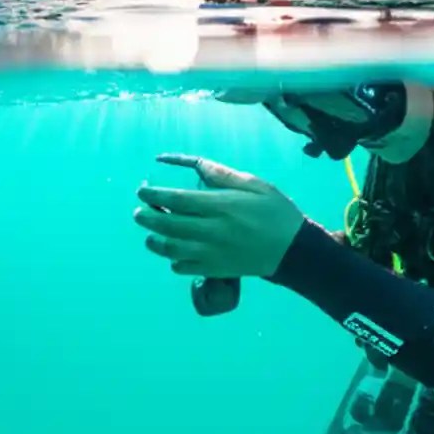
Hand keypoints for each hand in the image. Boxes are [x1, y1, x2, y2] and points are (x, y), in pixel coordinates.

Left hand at [133, 154, 305, 277]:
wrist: (294, 249)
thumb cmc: (275, 211)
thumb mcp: (254, 183)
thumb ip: (221, 174)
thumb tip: (195, 164)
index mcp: (220, 206)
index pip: (176, 199)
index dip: (154, 195)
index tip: (141, 191)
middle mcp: (211, 230)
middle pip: (167, 224)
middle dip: (147, 217)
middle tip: (139, 212)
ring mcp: (211, 253)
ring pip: (170, 249)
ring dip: (155, 241)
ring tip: (150, 234)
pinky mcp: (214, 269)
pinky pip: (183, 268)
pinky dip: (173, 260)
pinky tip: (174, 253)